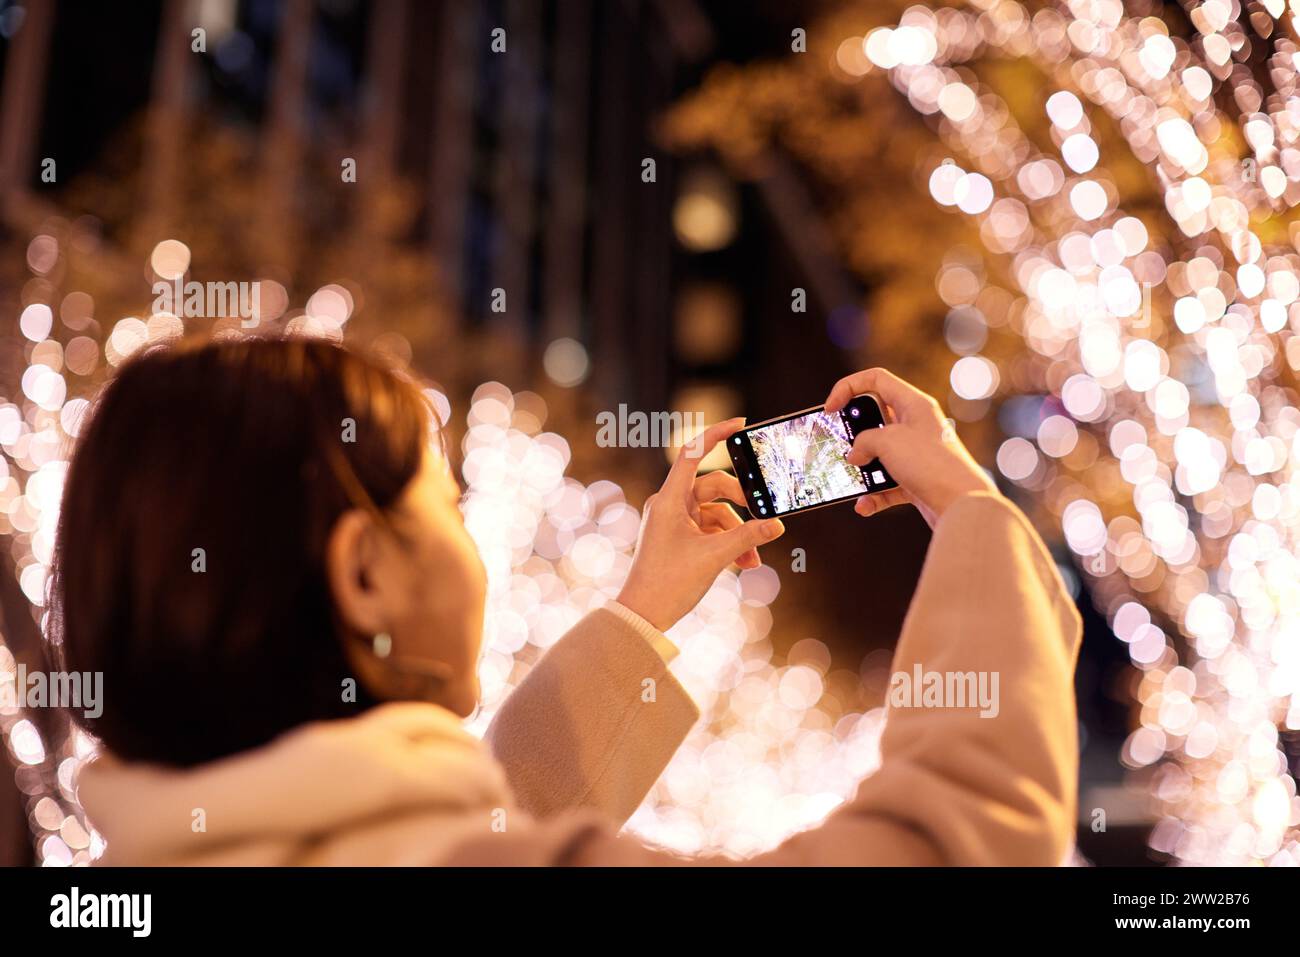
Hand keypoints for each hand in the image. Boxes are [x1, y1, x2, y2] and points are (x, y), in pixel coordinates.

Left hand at [616, 419, 785, 630]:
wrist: (643, 615)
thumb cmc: (668, 583)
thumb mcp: (715, 557)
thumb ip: (748, 537)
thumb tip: (777, 525)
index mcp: (669, 499)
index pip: (692, 453)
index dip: (716, 434)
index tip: (741, 424)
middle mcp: (670, 505)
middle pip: (714, 487)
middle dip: (741, 505)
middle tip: (762, 519)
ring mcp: (674, 522)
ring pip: (716, 513)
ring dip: (738, 533)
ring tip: (754, 558)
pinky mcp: (679, 539)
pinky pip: (710, 531)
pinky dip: (728, 543)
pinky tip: (745, 563)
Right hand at [825, 368, 997, 528]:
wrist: (962, 504)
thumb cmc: (931, 464)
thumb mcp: (888, 442)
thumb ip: (864, 441)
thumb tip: (855, 454)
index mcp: (914, 404)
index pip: (876, 380)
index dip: (849, 387)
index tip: (830, 408)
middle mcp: (916, 425)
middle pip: (875, 418)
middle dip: (853, 432)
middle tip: (839, 443)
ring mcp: (916, 453)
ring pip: (879, 454)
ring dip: (862, 467)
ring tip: (851, 477)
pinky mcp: (916, 479)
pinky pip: (887, 483)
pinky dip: (873, 494)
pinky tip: (864, 504)